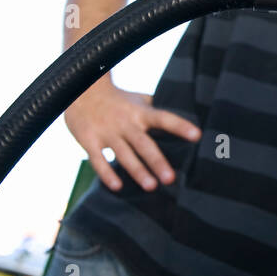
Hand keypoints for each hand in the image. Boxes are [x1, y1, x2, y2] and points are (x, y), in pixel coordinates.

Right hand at [64, 82, 200, 191]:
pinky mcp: (88, 139)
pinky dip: (107, 173)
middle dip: (157, 162)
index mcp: (141, 113)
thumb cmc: (117, 98)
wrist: (79, 88)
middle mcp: (126, 123)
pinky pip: (98, 159)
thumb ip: (157, 109)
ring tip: (151, 187)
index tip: (197, 136)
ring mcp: (107, 132)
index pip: (164, 118)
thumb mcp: (138, 100)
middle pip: (144, 144)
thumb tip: (185, 112)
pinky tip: (117, 187)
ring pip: (124, 154)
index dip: (180, 126)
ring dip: (137, 171)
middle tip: (170, 179)